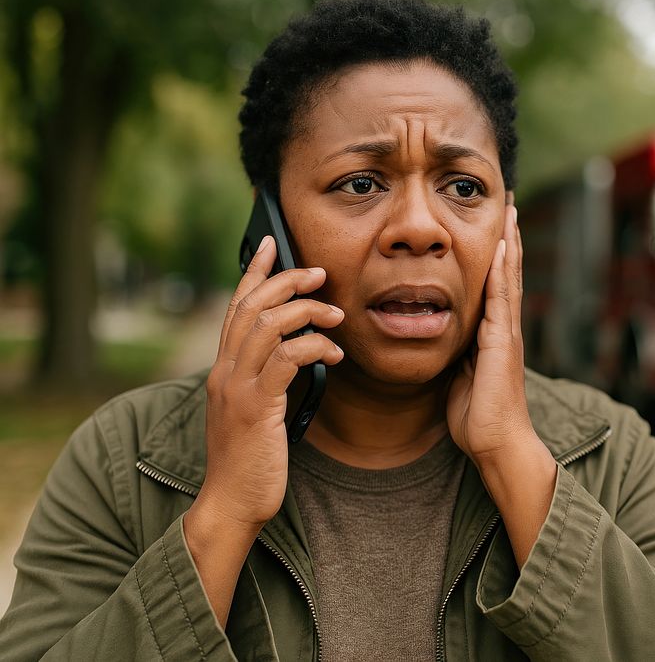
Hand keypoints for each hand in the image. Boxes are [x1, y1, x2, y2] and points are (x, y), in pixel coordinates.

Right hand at [196, 235, 344, 531]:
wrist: (231, 503)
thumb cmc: (249, 461)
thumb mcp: (254, 413)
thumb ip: (265, 381)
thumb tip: (294, 357)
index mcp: (224, 370)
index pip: (235, 307)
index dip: (253, 272)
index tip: (271, 244)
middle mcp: (224, 372)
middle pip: (251, 306)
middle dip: (286, 280)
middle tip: (319, 272)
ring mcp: (237, 388)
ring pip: (268, 324)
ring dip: (307, 311)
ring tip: (336, 314)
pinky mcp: (256, 407)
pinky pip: (287, 359)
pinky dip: (315, 347)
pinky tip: (336, 355)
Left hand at [446, 205, 534, 461]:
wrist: (497, 443)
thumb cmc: (477, 417)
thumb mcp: (460, 376)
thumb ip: (456, 353)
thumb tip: (439, 338)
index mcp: (493, 334)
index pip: (496, 284)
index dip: (497, 253)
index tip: (496, 223)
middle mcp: (504, 327)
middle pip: (508, 271)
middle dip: (508, 236)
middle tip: (509, 200)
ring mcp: (506, 333)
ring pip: (508, 277)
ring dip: (510, 241)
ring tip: (510, 209)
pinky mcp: (502, 342)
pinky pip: (501, 298)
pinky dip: (503, 270)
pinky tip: (503, 246)